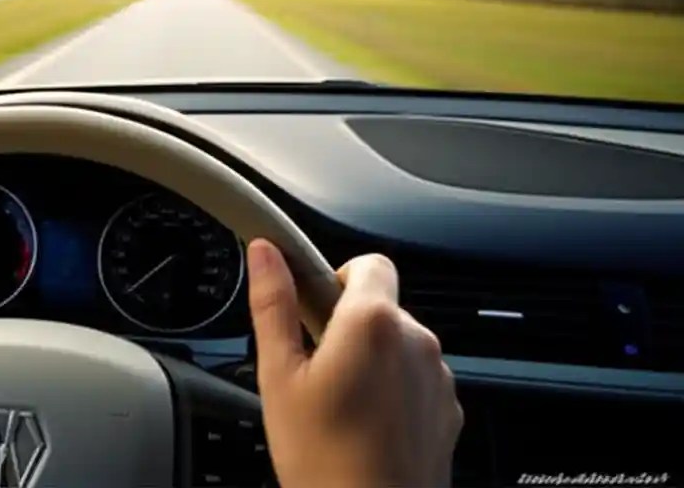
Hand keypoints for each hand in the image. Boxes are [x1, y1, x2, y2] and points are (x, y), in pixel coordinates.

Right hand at [246, 239, 461, 487]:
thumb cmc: (323, 460)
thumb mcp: (279, 378)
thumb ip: (273, 305)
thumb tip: (266, 254)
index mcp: (373, 323)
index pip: (368, 263)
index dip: (337, 277)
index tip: (313, 308)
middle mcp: (417, 342)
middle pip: (382, 306)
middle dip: (348, 326)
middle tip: (314, 369)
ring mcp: (438, 378)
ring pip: (399, 345)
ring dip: (372, 360)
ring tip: (338, 406)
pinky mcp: (448, 410)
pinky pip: (416, 380)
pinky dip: (393, 391)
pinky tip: (364, 426)